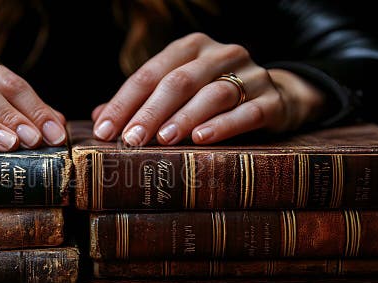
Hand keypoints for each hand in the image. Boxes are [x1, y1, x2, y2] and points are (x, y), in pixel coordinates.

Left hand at [92, 32, 325, 145]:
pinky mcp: (272, 100)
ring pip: (212, 94)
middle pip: (178, 81)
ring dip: (184, 118)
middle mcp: (220, 55)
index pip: (150, 73)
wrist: (279, 98)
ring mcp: (250, 75)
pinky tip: (202, 139)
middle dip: (150, 112)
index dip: (124, 102)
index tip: (105, 130)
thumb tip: (98, 118)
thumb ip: (142, 102)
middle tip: (131, 139)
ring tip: (163, 140)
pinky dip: (223, 126)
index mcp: (191, 48)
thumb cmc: (215, 96)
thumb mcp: (179, 94)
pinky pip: (247, 112)